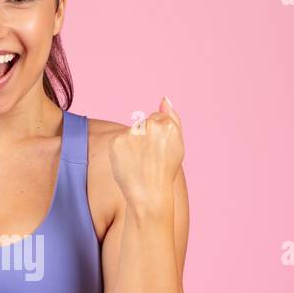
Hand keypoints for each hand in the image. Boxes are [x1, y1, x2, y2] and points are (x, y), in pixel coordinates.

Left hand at [108, 97, 183, 213]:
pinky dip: (121, 151)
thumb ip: (173, 118)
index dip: (157, 136)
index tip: (159, 151)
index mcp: (166, 124)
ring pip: (130, 133)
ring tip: (139, 163)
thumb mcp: (177, 144)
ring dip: (132, 144)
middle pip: (143, 123)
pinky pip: (118, 141)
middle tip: (149, 159)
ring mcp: (131, 133)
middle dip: (144, 137)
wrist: (150, 194)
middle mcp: (149, 126)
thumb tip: (164, 98)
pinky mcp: (116, 142)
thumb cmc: (166, 170)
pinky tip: (128, 163)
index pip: (157, 118)